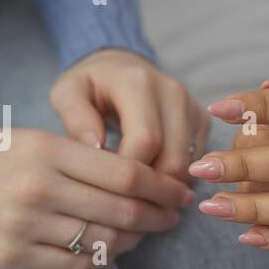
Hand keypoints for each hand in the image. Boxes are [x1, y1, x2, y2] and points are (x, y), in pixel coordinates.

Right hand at [0, 129, 192, 268]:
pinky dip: (102, 257)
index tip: (179, 190)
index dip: (163, 186)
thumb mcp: (28, 140)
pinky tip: (110, 247)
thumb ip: (81, 156)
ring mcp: (23, 227)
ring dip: (134, 239)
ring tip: (144, 231)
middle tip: (175, 215)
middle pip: (124, 210)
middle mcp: (37, 189)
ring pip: (105, 241)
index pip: (127, 172)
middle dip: (159, 215)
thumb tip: (143, 177)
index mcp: (45, 150)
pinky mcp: (11, 258)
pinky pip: (77, 265)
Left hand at [48, 48, 208, 179]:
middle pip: (173, 158)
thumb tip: (94, 148)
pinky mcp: (201, 120)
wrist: (120, 68)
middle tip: (122, 200)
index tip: (106, 187)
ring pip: (187, 165)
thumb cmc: (90, 86)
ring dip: (162, 187)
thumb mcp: (67, 92)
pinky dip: (174, 178)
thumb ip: (75, 117)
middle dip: (148, 187)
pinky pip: (194, 162)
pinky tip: (149, 179)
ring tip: (134, 193)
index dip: (128, 173)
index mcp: (138, 82)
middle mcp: (172, 92)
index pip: (145, 141)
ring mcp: (192, 106)